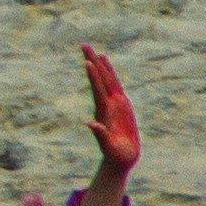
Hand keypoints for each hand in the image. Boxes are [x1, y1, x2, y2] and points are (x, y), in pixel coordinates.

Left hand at [76, 46, 141, 193]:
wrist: (119, 160)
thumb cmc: (115, 155)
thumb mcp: (108, 147)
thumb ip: (100, 135)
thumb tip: (90, 124)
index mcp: (105, 112)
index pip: (98, 90)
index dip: (94, 76)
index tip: (88, 62)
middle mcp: (108, 105)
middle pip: (100, 79)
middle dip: (93, 62)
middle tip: (84, 45)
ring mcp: (114, 106)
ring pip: (108, 82)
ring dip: (102, 67)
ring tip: (97, 52)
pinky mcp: (122, 108)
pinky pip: (116, 89)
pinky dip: (112, 77)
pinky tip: (107, 70)